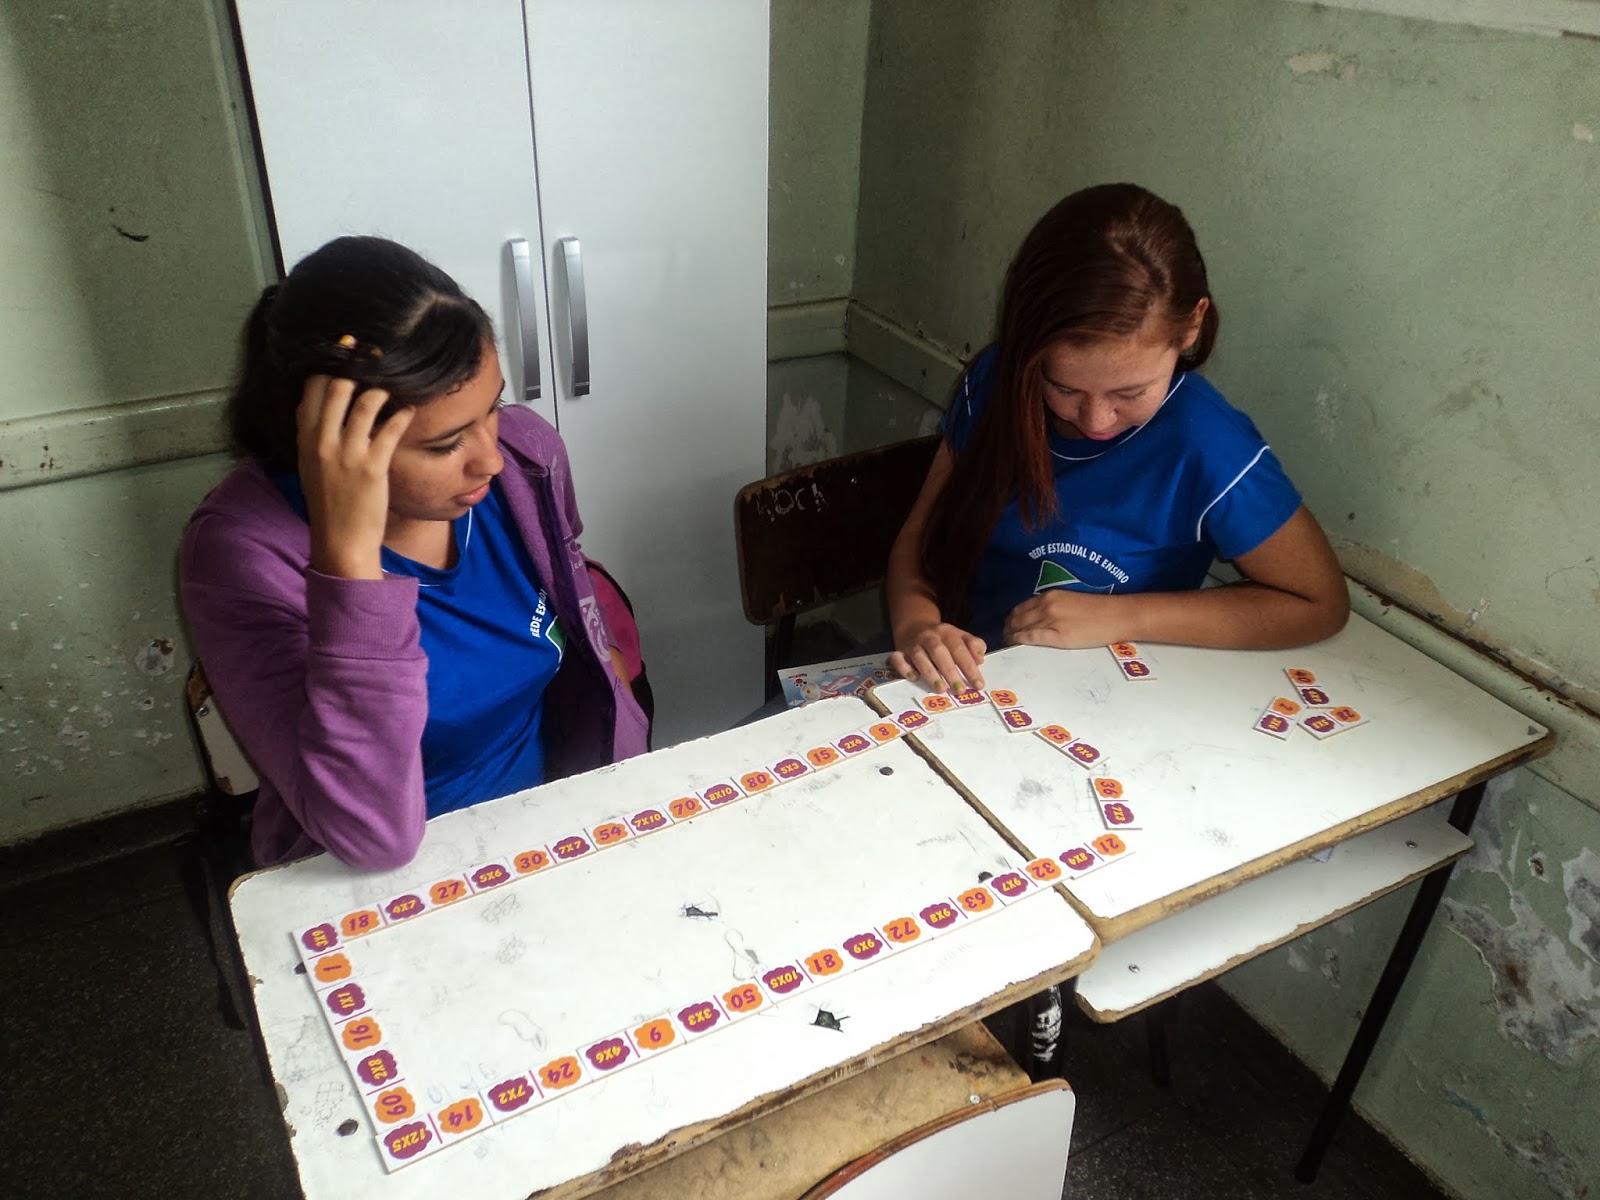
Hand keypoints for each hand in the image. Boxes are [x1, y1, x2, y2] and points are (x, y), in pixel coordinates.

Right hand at [296, 375, 413, 579]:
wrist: (341, 541)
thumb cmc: (329, 503)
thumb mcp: (310, 464)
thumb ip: (313, 433)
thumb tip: (317, 402)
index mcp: (304, 439)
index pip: (311, 388)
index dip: (330, 368)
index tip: (348, 357)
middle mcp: (322, 441)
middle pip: (337, 386)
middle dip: (359, 370)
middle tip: (377, 364)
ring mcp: (347, 453)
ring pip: (367, 402)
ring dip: (385, 389)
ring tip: (396, 387)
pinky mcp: (373, 467)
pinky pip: (391, 428)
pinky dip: (404, 413)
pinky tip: (410, 409)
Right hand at [889, 621, 985, 691]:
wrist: (914, 624)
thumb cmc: (943, 638)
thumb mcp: (960, 636)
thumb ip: (974, 645)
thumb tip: (980, 659)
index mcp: (947, 632)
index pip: (960, 649)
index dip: (970, 667)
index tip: (978, 685)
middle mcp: (930, 637)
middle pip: (939, 652)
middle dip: (950, 672)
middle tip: (960, 690)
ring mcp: (913, 644)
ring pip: (920, 657)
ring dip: (930, 673)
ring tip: (941, 689)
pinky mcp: (900, 651)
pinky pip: (898, 658)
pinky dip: (904, 668)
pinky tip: (914, 678)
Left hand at [1003, 591, 1122, 648]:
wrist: (1117, 615)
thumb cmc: (1099, 610)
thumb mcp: (1071, 602)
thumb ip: (1053, 607)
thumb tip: (1040, 617)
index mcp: (1050, 596)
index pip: (1021, 608)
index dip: (1011, 619)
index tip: (1007, 626)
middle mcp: (1047, 605)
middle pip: (1017, 618)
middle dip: (1007, 628)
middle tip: (1003, 638)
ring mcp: (1051, 620)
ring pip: (1021, 628)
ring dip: (1011, 636)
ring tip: (1007, 644)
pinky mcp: (1058, 635)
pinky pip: (1031, 638)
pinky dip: (1019, 641)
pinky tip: (1015, 645)